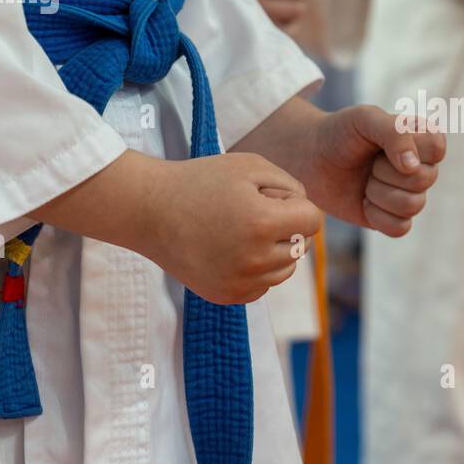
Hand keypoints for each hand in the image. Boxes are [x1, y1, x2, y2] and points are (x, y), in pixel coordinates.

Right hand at [146, 153, 322, 304]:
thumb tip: (309, 218)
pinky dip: (255, 270)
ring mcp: (239, 282)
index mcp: (262, 223)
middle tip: (249, 211)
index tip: (271, 198)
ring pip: (285, 269)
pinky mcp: (226, 296)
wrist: (150, 211)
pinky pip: (263, 285)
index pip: (313, 220)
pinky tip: (230, 250)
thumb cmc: (201, 181)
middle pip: (300, 246)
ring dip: (274, 251)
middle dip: (285, 227)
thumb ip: (292, 187)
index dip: (297, 205)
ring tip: (240, 231)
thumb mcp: (251, 166)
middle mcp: (254, 259)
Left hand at [292, 105, 445, 236]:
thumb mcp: (365, 119)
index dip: (410, 150)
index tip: (383, 145)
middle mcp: (421, 167)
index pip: (437, 149)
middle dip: (386, 173)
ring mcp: (409, 194)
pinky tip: (364, 202)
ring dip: (380, 194)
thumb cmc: (339, 133)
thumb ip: (394, 132)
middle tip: (369, 164)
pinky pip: (400, 228)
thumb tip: (413, 167)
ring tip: (364, 182)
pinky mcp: (393, 218)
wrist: (311, 159)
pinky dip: (377, 216)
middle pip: (425, 180)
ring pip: (413, 205)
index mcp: (421, 138)